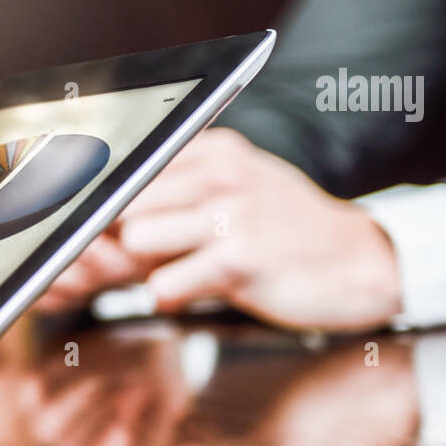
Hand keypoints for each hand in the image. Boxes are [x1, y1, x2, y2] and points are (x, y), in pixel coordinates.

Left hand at [40, 129, 402, 331]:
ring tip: (182, 269)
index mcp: (215, 149)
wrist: (361, 263)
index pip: (129, 167)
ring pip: (135, 241)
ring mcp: (231, 213)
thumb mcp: (236, 190)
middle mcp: (221, 172)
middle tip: (153, 256)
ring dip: (146, 267)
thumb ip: (176, 192)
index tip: (84, 221)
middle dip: (123, 240)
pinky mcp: (239, 259)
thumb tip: (98, 211)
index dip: (103, 203)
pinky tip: (200, 290)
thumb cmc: (285, 231)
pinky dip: (171, 296)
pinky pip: (164, 284)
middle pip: (122, 205)